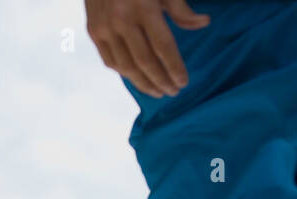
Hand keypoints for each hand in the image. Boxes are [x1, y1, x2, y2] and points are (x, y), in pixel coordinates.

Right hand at [85, 0, 209, 97]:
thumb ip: (181, 7)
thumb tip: (203, 23)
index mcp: (143, 7)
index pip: (163, 47)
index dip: (174, 68)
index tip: (183, 82)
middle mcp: (121, 20)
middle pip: (145, 62)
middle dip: (161, 81)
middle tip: (173, 91)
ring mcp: (104, 28)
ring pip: (126, 67)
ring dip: (143, 83)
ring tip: (157, 91)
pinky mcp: (93, 31)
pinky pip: (110, 60)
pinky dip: (124, 73)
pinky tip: (136, 78)